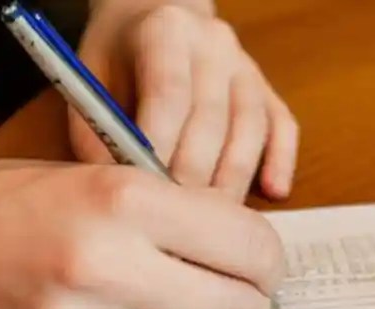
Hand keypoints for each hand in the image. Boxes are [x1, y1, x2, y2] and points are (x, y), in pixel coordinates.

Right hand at [0, 160, 283, 308]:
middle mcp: (107, 264)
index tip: (258, 260)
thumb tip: (257, 254)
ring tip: (188, 303)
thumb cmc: (17, 200)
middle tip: (240, 291)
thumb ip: (178, 211)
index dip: (267, 258)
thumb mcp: (102, 175)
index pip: (250, 247)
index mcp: (124, 199)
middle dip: (251, 303)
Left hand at [69, 0, 298, 201]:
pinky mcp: (268, 88)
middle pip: (213, 119)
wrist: (153, 18)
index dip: (161, 147)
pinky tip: (273, 192)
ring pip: (251, 129)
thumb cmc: (118, 56)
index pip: (171, 94)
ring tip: (210, 222)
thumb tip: (121, 190)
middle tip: (173, 222)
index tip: (148, 191)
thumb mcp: (90, 81)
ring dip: (231, 181)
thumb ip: (97, 133)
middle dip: (192, 176)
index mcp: (166, 30)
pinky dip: (281, 162)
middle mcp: (213, 43)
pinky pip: (284, 127)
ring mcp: (246, 66)